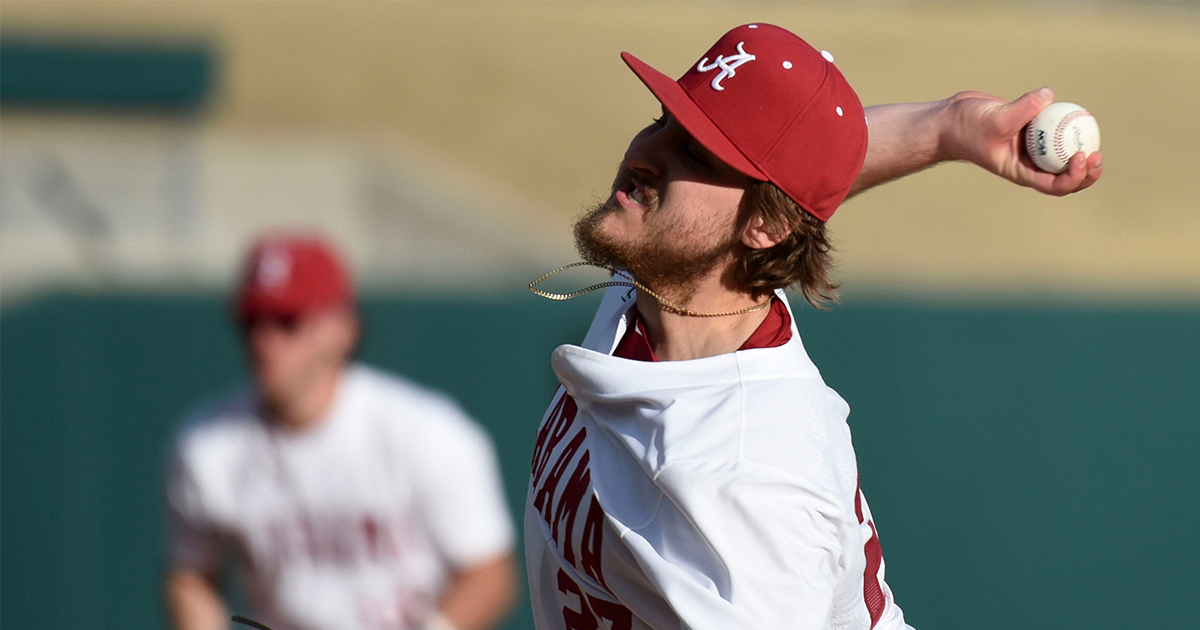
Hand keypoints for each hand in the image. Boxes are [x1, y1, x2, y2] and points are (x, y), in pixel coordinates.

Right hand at [938, 88, 1102, 195]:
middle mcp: (1029, 163)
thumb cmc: (966, 127)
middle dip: (1087, 171)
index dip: (1074, 177)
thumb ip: (1023, 109)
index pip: (1054, 185)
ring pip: (1064, 154)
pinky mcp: (1031, 129)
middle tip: (1097, 153)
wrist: (950, 119)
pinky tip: (1078, 112)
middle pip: (1066, 177)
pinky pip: (1056, 130)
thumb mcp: (995, 120)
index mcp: (1021, 172)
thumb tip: (1050, 96)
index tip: (1081, 157)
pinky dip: (1068, 125)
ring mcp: (1031, 147)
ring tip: (1092, 130)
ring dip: (1082, 148)